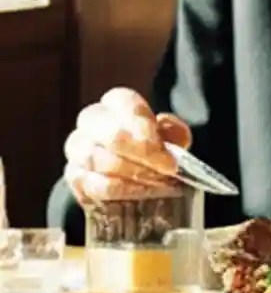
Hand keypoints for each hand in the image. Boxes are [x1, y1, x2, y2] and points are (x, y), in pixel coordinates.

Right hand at [63, 87, 192, 203]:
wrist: (136, 190)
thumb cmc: (155, 157)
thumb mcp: (173, 142)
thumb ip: (174, 132)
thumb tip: (166, 125)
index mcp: (117, 105)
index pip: (121, 101)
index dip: (142, 123)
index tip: (163, 147)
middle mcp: (91, 123)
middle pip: (108, 132)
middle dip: (141, 152)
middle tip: (167, 167)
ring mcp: (78, 150)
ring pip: (97, 158)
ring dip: (134, 172)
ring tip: (160, 181)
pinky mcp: (75, 178)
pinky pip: (94, 184)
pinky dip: (122, 189)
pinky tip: (143, 191)